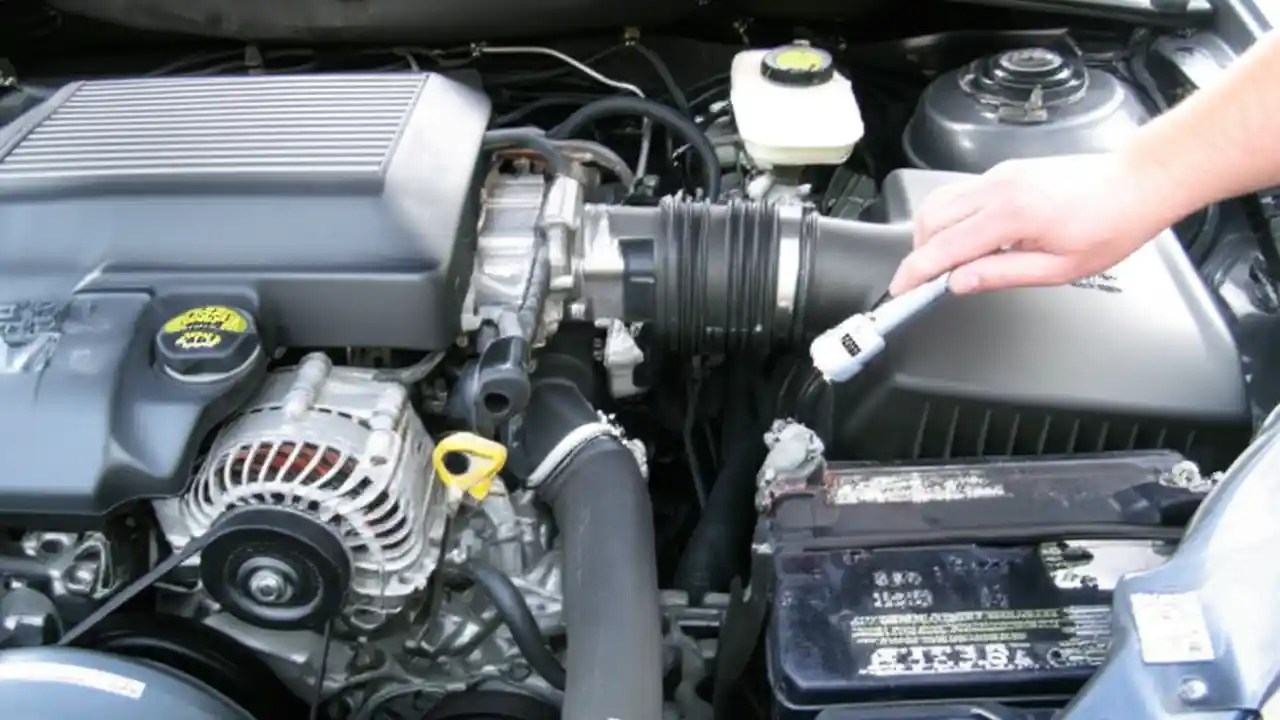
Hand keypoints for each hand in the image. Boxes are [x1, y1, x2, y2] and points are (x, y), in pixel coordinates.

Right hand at [888, 154, 1172, 295]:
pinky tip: (970, 238)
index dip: (915, 273)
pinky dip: (951, 218)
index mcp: (1011, 216)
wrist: (1138, 181)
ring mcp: (999, 174)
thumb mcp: (1061, 268)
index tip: (901, 290)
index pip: (942, 248)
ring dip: (932, 233)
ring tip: (948, 262)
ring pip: (939, 203)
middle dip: (919, 253)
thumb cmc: (1112, 224)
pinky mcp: (1005, 170)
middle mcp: (998, 188)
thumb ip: (1001, 274)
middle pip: (929, 220)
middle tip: (928, 281)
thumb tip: (959, 284)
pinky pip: (960, 193)